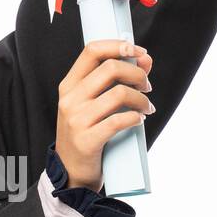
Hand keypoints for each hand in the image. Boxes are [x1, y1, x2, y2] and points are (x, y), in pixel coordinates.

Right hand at [55, 40, 154, 189]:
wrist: (71, 170)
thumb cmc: (86, 132)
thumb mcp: (92, 104)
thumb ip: (116, 80)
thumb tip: (145, 59)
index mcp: (69, 85)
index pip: (91, 51)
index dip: (118, 45)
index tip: (138, 51)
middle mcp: (70, 98)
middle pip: (110, 68)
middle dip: (138, 74)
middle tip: (147, 87)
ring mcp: (76, 119)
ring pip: (119, 93)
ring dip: (142, 99)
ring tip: (147, 108)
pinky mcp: (86, 139)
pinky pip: (119, 121)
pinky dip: (135, 118)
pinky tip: (139, 120)